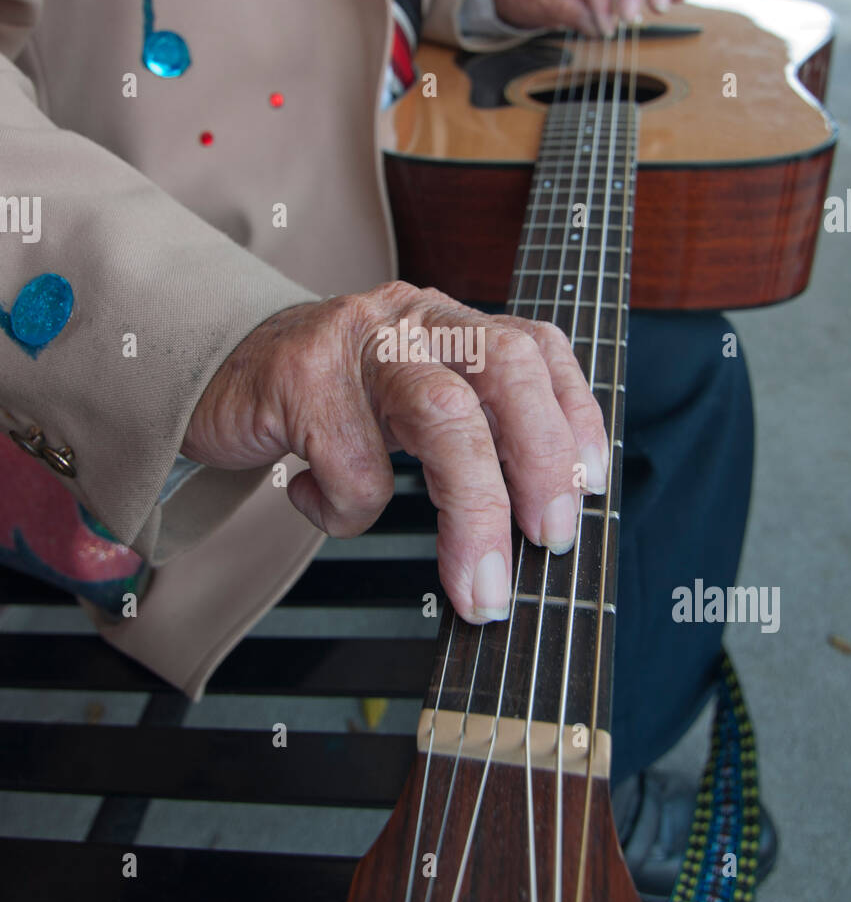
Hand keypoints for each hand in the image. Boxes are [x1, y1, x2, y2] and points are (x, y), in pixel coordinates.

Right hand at [181, 283, 608, 626]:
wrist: (209, 382)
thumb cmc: (322, 408)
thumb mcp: (403, 405)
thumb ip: (464, 434)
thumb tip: (539, 520)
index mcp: (447, 323)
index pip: (535, 348)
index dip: (575, 414)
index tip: (591, 484)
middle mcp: (410, 317)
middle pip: (504, 369)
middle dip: (540, 461)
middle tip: (550, 541)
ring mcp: (354, 340)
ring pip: (442, 413)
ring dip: (474, 512)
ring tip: (477, 585)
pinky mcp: (299, 376)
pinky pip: (354, 466)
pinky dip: (348, 511)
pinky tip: (317, 499)